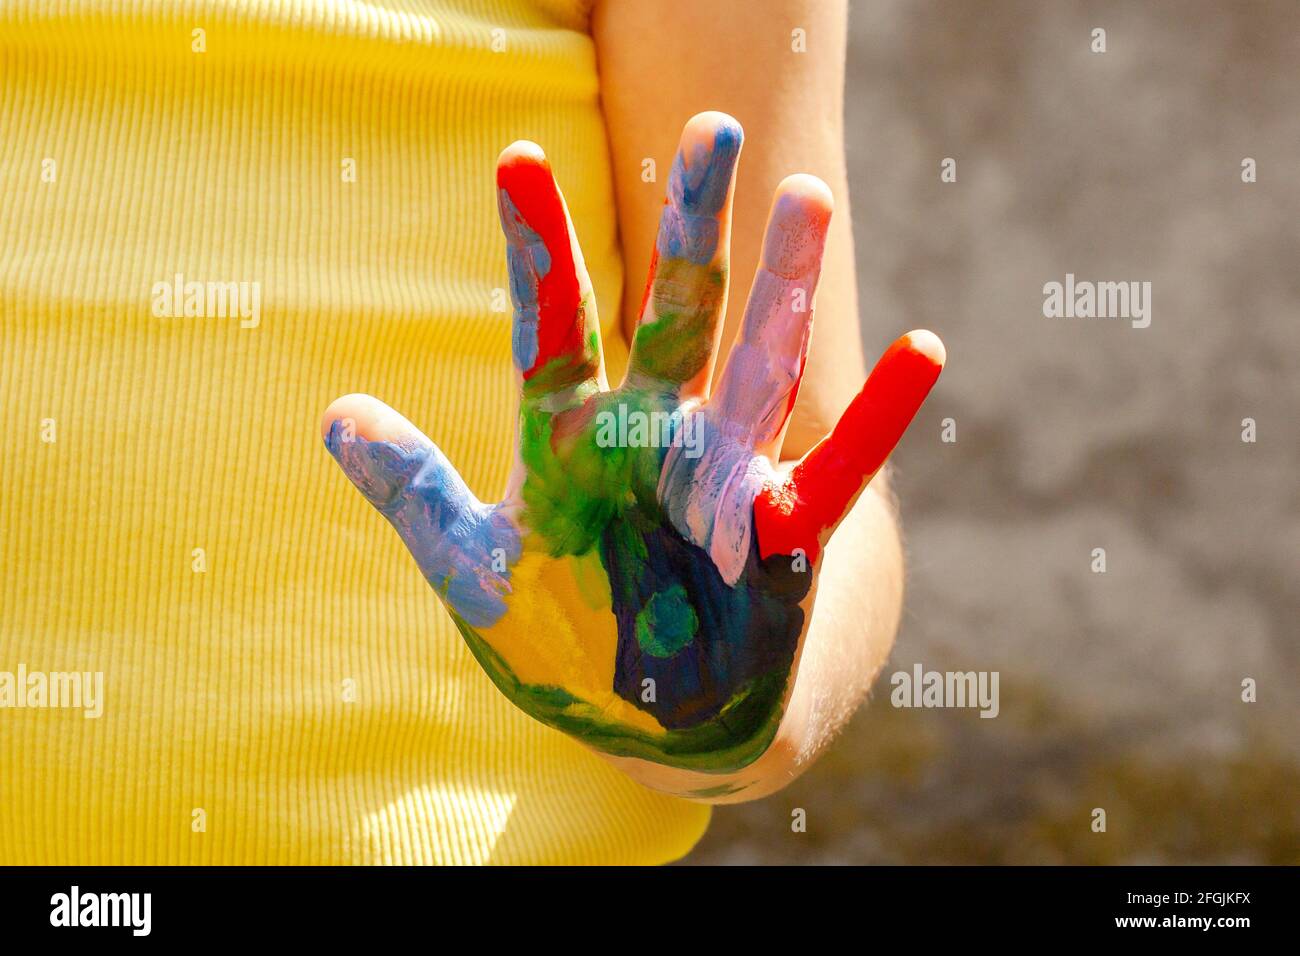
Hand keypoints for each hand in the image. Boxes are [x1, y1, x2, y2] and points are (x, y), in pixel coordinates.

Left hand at [322, 112, 943, 776]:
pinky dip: (876, 420)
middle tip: (710, 129)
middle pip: (677, 314)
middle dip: (690, 228)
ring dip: (784, 289)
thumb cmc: (559, 636)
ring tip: (807, 197)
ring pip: (758, 367)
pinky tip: (922, 355)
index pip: (552, 324)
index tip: (516, 158)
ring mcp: (722, 478)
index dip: (536, 247)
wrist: (642, 720)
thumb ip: (415, 493)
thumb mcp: (472, 567)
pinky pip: (837, 472)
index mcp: (574, 433)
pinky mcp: (780, 537)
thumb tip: (336, 411)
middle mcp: (655, 434)